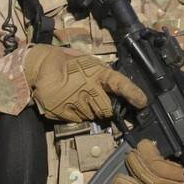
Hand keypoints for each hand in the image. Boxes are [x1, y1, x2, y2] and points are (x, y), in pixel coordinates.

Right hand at [25, 45, 147, 122]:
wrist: (41, 64)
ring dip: (89, 110)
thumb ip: (105, 78)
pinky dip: (77, 114)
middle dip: (105, 108)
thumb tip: (124, 93)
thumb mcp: (91, 65)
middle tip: (96, 100)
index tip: (142, 102)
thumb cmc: (71, 65)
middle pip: (106, 108)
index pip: (119, 83)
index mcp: (98, 73)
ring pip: (92, 115)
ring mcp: (73, 98)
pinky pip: (77, 119)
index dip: (132, 93)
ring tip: (79, 97)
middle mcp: (87, 86)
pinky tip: (70, 102)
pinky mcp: (60, 108)